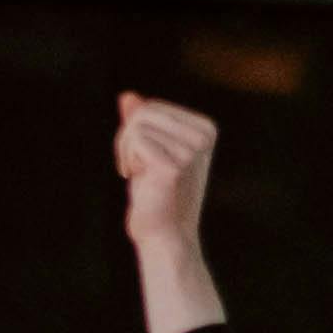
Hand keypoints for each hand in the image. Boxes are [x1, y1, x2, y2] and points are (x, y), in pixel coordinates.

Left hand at [118, 93, 216, 279]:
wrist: (164, 235)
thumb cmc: (157, 194)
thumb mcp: (151, 150)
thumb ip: (142, 123)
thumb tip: (127, 96)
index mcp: (206, 129)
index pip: (154, 106)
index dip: (137, 130)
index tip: (141, 157)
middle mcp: (204, 137)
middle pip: (145, 111)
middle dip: (128, 136)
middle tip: (132, 165)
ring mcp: (191, 152)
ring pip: (138, 125)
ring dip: (126, 150)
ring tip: (139, 174)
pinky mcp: (174, 166)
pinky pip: (136, 140)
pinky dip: (127, 158)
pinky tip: (139, 179)